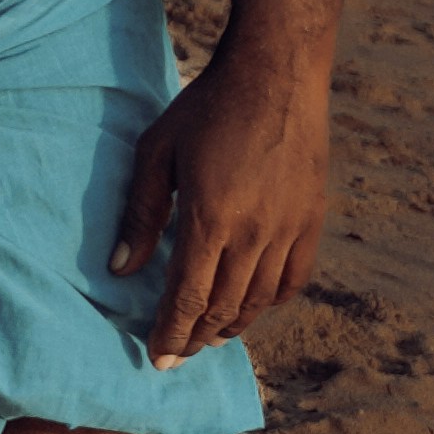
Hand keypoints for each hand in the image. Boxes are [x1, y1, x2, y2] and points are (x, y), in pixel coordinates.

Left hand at [114, 38, 338, 356]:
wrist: (276, 74)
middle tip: (178, 352)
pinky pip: (294, 279)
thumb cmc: (206, 107)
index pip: (188, 298)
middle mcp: (254, 234)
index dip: (171, 334)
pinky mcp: (312, 220)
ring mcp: (289, 229)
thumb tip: (121, 270)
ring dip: (233, 325)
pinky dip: (272, 302)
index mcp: (211, 219)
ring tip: (210, 336)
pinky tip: (254, 305)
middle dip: (197, 337)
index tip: (158, 359)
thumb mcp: (157, 153)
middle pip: (224, 308)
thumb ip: (141, 215)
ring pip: (260, 300)